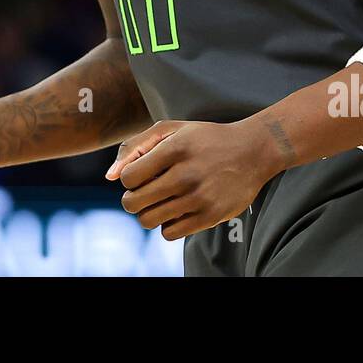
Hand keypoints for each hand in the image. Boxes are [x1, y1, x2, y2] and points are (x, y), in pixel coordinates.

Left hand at [107, 119, 281, 239]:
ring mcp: (200, 198)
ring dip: (148, 212)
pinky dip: (166, 224)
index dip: (128, 178)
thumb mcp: (171, 129)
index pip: (127, 177)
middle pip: (133, 203)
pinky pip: (169, 233)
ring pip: (148, 220)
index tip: (140, 174)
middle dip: (132, 199)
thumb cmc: (204, 139)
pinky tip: (177, 209)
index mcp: (175, 148)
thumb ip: (135, 146)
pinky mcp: (211, 217)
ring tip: (160, 200)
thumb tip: (108, 176)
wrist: (253, 151)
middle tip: (145, 191)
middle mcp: (187, 174)